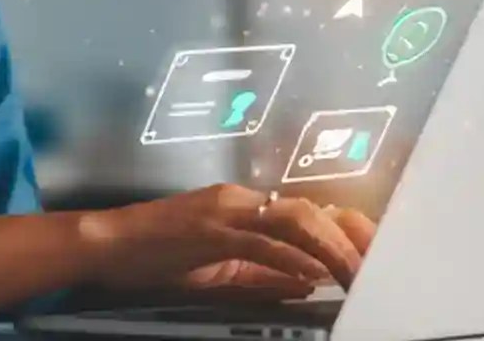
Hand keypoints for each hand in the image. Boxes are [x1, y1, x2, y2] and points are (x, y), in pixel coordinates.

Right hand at [77, 184, 375, 295]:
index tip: (371, 254)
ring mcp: (224, 211)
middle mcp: (240, 200)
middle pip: (310, 211)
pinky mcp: (208, 230)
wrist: (108, 245)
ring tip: (353, 273)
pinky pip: (258, 242)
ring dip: (329, 247)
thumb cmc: (157, 256)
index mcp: (245, 207)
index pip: (308, 211)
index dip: (344, 230)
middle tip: (376, 267)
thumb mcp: (220, 269)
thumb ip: (265, 274)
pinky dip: (289, 257)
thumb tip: (309, 282)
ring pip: (293, 220)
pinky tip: (310, 272)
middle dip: (348, 238)